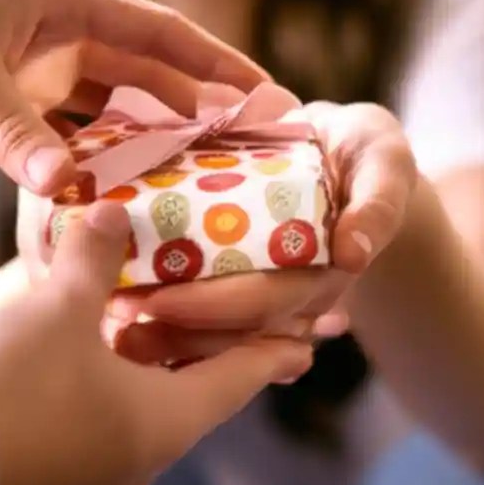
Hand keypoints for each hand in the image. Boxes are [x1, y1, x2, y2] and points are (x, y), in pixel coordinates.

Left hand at [0, 0, 267, 194]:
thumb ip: (12, 131)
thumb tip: (65, 186)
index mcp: (59, 2)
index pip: (156, 31)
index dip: (214, 61)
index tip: (263, 91)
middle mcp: (58, 35)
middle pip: (146, 75)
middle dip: (197, 108)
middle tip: (249, 149)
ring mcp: (38, 74)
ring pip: (114, 111)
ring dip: (154, 141)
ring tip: (205, 179)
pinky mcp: (15, 109)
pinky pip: (75, 139)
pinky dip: (103, 163)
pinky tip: (133, 194)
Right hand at [0, 202, 311, 484]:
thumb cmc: (13, 389)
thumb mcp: (57, 311)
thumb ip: (92, 259)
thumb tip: (110, 210)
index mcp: (165, 420)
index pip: (239, 377)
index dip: (273, 348)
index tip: (308, 334)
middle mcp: (141, 451)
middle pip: (195, 393)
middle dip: (212, 349)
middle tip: (234, 312)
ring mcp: (97, 465)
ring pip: (143, 406)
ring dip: (154, 364)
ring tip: (157, 320)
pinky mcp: (56, 465)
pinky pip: (100, 415)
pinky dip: (110, 380)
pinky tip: (89, 352)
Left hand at [108, 102, 418, 361]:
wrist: (348, 156)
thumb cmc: (368, 156)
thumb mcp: (386, 164)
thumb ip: (378, 202)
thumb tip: (354, 252)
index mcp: (320, 272)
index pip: (264, 298)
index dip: (215, 305)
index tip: (160, 301)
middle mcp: (286, 291)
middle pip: (223, 323)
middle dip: (168, 323)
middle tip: (108, 312)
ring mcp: (259, 286)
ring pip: (207, 327)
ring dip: (156, 329)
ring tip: (97, 319)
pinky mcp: (232, 275)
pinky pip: (195, 303)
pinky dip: (154, 308)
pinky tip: (105, 309)